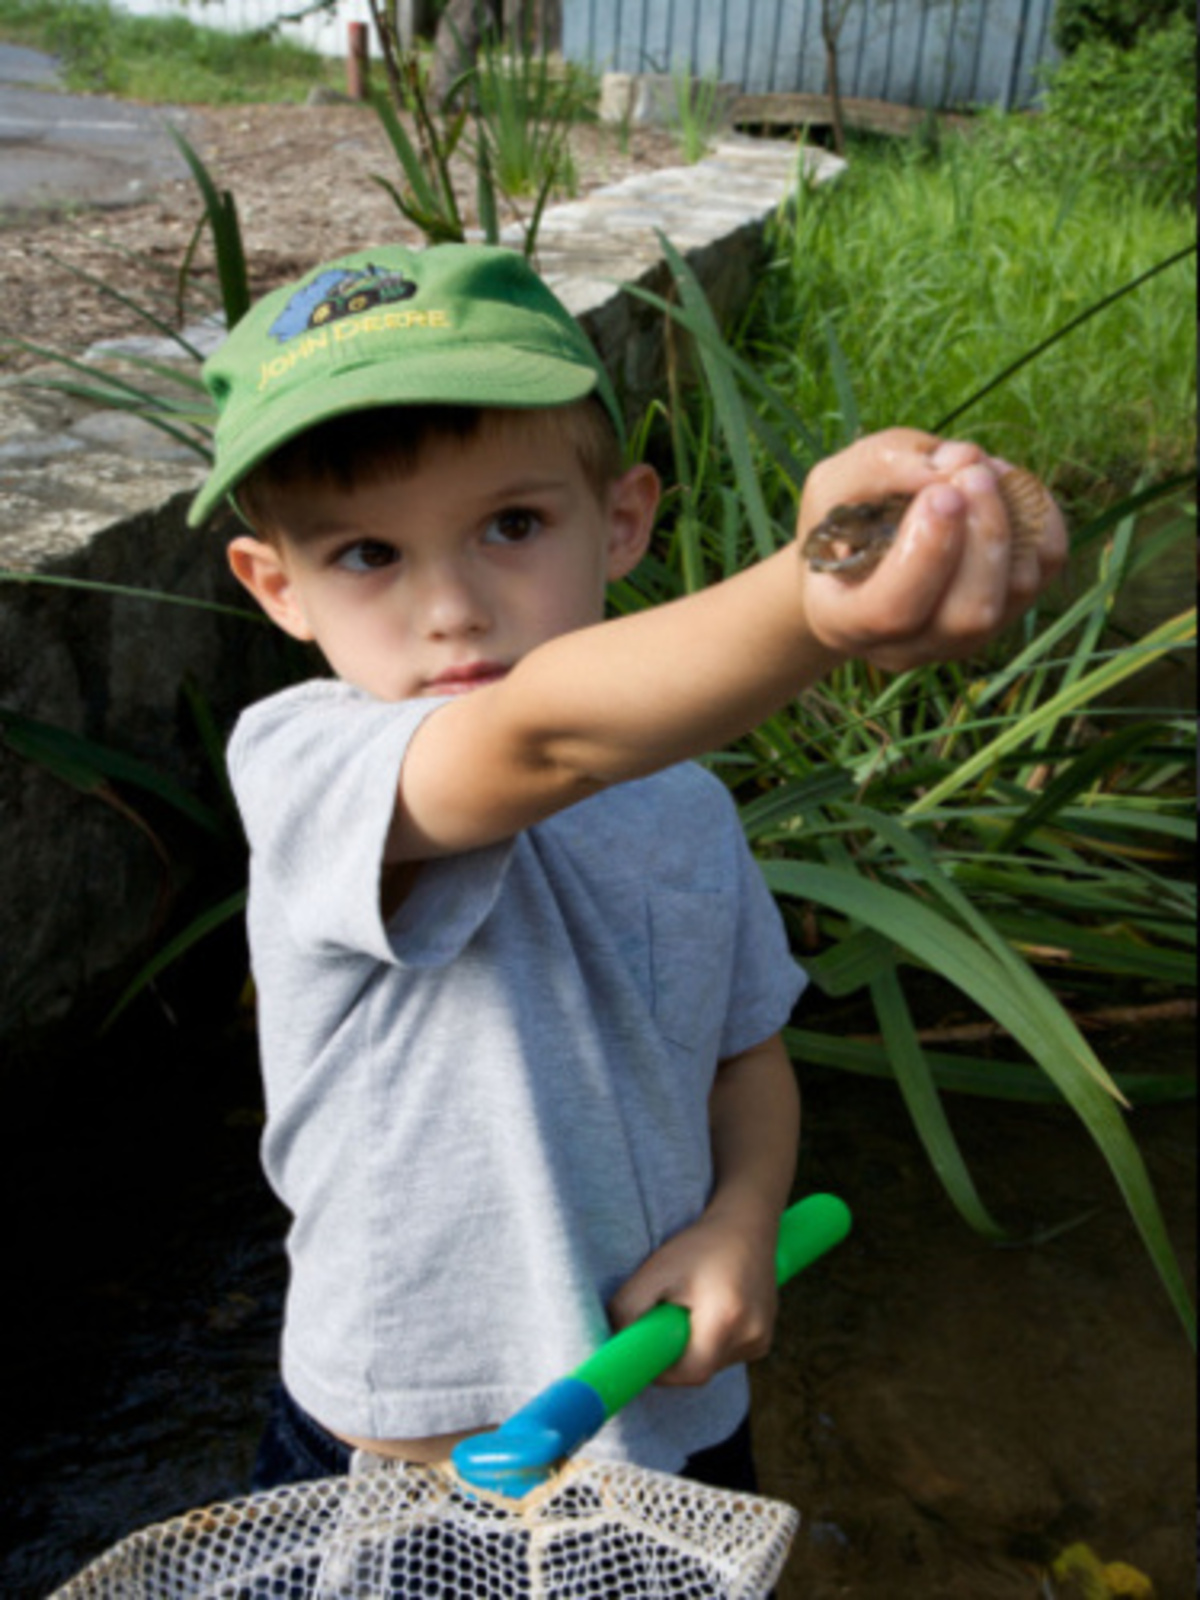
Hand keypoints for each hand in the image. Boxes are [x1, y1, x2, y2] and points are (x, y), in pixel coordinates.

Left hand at [607, 1210, 779, 1386]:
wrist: (745, 1225)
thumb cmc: (699, 1245)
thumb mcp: (655, 1270)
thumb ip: (628, 1308)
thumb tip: (616, 1343)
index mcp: (726, 1320)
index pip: (689, 1373)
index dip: (663, 1371)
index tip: (646, 1352)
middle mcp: (752, 1335)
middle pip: (702, 1369)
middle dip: (678, 1353)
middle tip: (666, 1319)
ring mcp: (762, 1339)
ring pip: (714, 1362)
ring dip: (696, 1347)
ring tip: (692, 1307)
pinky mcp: (766, 1338)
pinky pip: (729, 1353)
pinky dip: (713, 1341)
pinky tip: (712, 1309)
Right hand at [796, 430, 1067, 671]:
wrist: (862, 553)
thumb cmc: (841, 520)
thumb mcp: (833, 485)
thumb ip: (880, 468)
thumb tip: (962, 460)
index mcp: (846, 623)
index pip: (892, 613)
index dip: (926, 554)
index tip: (940, 494)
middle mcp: (909, 647)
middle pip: (969, 614)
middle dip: (983, 533)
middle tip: (971, 472)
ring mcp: (964, 638)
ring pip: (1017, 589)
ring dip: (1011, 513)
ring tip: (981, 469)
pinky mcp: (1008, 611)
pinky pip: (1047, 564)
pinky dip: (1040, 513)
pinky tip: (1005, 484)